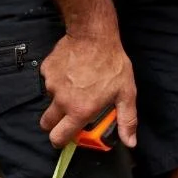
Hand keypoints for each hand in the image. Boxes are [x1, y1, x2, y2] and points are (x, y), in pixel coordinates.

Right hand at [39, 27, 137, 149]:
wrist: (93, 35)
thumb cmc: (111, 63)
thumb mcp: (126, 94)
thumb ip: (127, 120)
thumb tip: (130, 142)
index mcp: (80, 110)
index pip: (59, 137)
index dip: (60, 141)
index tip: (66, 137)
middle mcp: (62, 101)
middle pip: (46, 123)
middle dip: (54, 124)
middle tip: (68, 115)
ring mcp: (51, 85)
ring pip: (50, 100)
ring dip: (60, 98)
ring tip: (78, 86)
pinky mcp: (46, 70)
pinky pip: (49, 81)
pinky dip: (58, 80)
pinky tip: (72, 72)